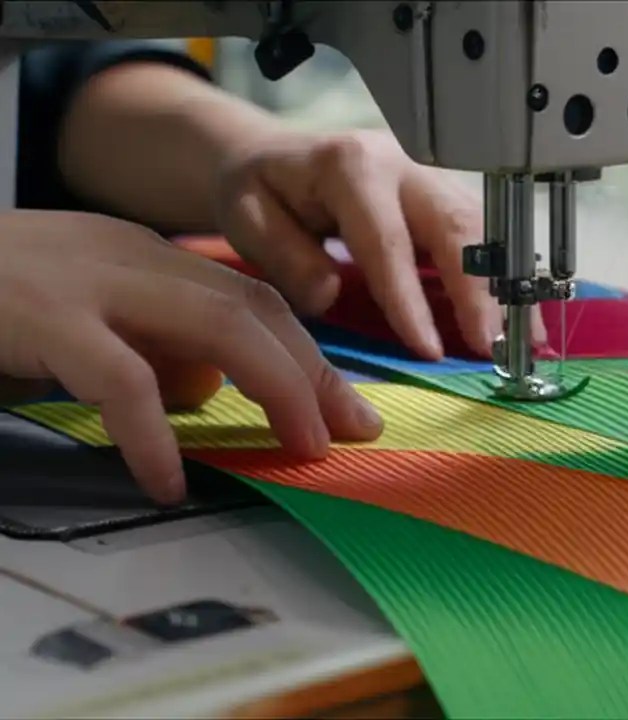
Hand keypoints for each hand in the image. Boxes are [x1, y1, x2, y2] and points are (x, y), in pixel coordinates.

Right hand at [0, 210, 382, 503]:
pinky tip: (169, 478)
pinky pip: (122, 378)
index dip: (309, 355)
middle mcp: (128, 256)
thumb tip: (204, 392)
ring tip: (300, 447)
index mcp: (143, 257)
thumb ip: (146, 347)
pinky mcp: (40, 316)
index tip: (347, 410)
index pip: (252, 300)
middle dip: (313, 373)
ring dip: (275, 388)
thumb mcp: (81, 322)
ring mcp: (86, 281)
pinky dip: (156, 432)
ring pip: (216, 327)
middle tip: (346, 434)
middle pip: (253, 309)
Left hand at [214, 129, 541, 359]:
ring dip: (507, 288)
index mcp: (353, 167)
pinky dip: (509, 281)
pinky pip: (488, 237)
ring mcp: (435, 178)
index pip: (390, 241)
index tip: (428, 348)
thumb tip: (329, 295)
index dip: (413, 299)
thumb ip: (283, 255)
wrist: (275, 157)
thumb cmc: (262, 190)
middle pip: (457, 227)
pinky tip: (524, 320)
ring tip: (523, 340)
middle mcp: (405, 165)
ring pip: (484, 230)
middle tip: (493, 346)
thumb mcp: (246, 215)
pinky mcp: (450, 197)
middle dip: (481, 291)